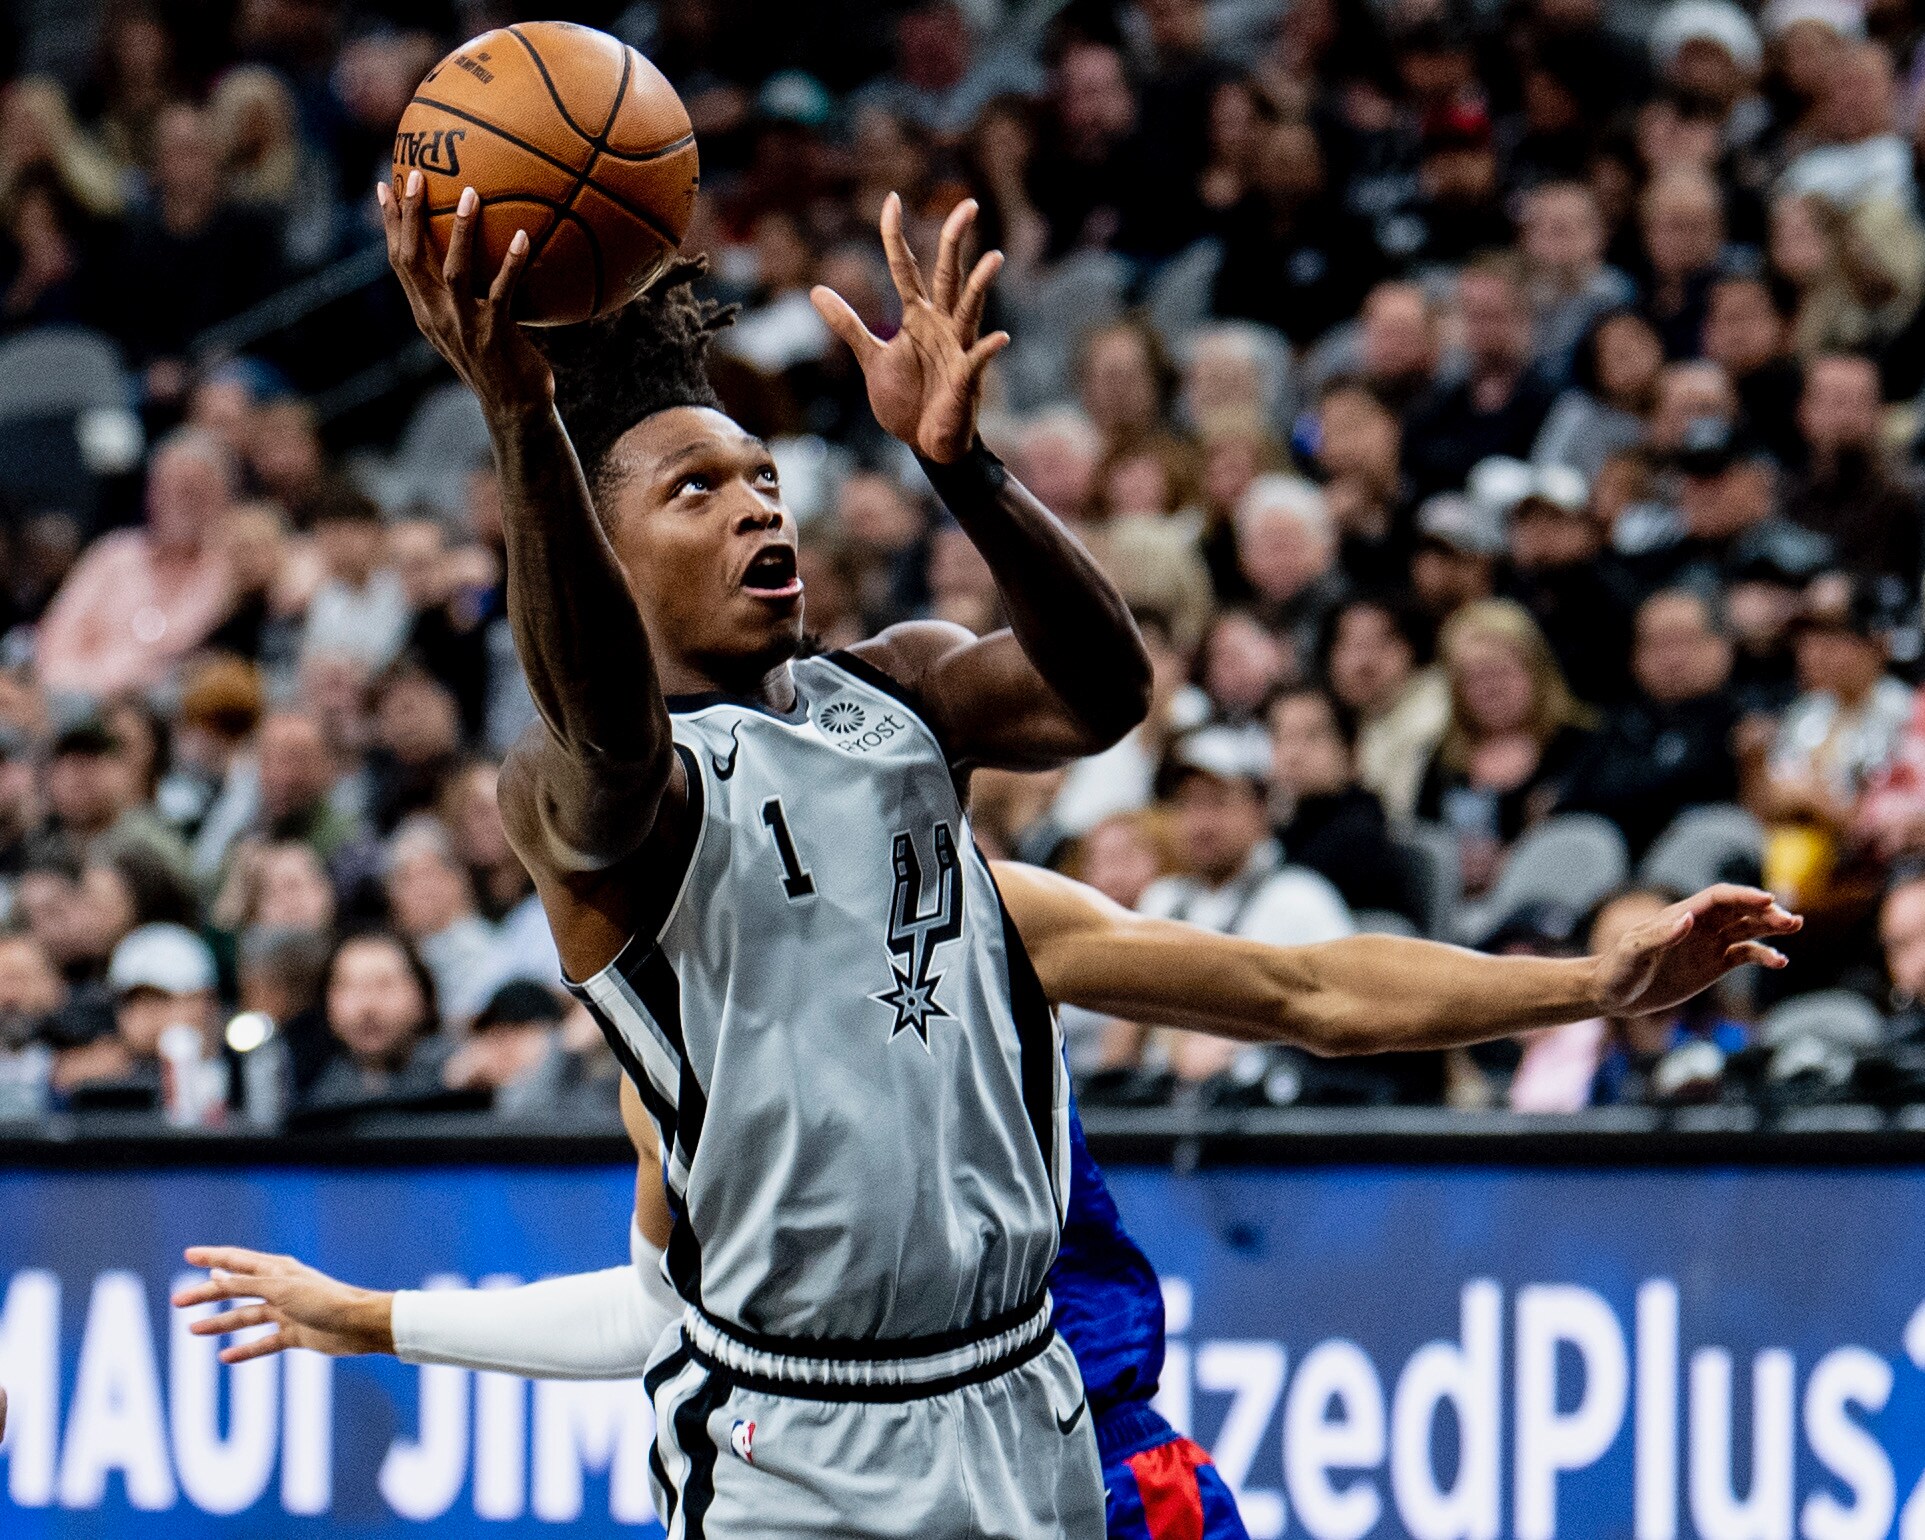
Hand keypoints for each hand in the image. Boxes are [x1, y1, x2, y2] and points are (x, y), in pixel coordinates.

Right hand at [172, 1247, 394, 1363]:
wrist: (358, 1325)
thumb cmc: (324, 1300)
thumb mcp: (280, 1289)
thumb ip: (248, 1283)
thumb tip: (216, 1275)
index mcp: (277, 1270)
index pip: (237, 1260)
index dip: (213, 1257)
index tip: (189, 1253)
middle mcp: (280, 1288)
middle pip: (235, 1290)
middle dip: (206, 1295)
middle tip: (177, 1302)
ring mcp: (287, 1312)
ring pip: (246, 1317)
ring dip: (220, 1324)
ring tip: (192, 1331)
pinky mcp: (295, 1334)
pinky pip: (264, 1343)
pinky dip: (245, 1350)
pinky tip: (225, 1357)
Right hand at [380, 172, 552, 427]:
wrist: (515, 410)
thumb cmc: (501, 363)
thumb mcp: (473, 326)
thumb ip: (466, 294)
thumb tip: (481, 253)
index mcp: (426, 312)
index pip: (398, 261)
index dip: (389, 223)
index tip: (384, 184)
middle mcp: (437, 317)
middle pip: (411, 259)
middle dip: (408, 215)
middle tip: (415, 174)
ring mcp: (464, 327)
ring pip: (453, 271)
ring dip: (461, 231)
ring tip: (470, 193)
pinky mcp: (494, 336)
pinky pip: (502, 293)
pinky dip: (512, 263)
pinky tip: (524, 236)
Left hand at [811, 193, 1007, 462]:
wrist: (925, 443)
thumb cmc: (905, 400)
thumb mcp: (871, 358)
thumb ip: (848, 325)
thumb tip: (816, 290)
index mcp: (916, 316)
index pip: (906, 267)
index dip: (895, 235)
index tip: (891, 199)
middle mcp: (941, 324)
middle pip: (947, 274)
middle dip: (956, 240)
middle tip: (969, 204)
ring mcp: (957, 348)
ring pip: (970, 308)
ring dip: (981, 285)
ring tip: (994, 258)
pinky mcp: (967, 378)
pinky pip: (979, 359)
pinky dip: (988, 349)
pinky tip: (1000, 338)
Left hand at [1590, 885, 1802, 1017]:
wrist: (1614, 994)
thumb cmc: (1618, 969)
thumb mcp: (1634, 952)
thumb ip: (1659, 936)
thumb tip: (1688, 919)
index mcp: (1680, 915)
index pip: (1719, 897)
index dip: (1744, 896)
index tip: (1768, 902)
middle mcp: (1699, 925)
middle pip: (1740, 910)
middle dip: (1766, 911)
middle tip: (1791, 921)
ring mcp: (1709, 944)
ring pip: (1747, 929)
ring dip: (1771, 927)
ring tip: (1794, 927)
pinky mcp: (1714, 965)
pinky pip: (1745, 956)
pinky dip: (1764, 956)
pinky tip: (1779, 962)